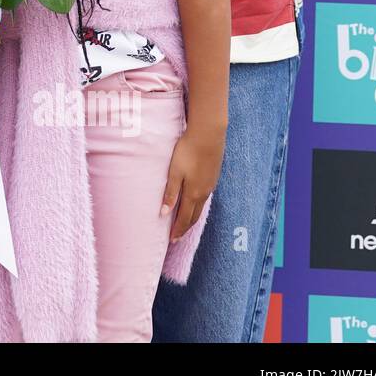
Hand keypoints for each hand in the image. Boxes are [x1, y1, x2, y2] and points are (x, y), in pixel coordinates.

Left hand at [161, 124, 224, 241]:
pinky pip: (204, 199)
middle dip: (184, 228)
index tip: (171, 240)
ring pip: (200, 208)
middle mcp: (204, 193)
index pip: (184, 218)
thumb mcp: (174, 172)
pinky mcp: (212, 177)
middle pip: (193, 216)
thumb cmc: (187, 151)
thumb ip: (170, 193)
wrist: (208, 135)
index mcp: (193, 194)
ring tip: (184, 225)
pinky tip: (194, 205)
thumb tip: (163, 213)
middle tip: (176, 238)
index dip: (177, 230)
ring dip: (191, 218)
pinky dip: (197, 207)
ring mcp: (210, 185)